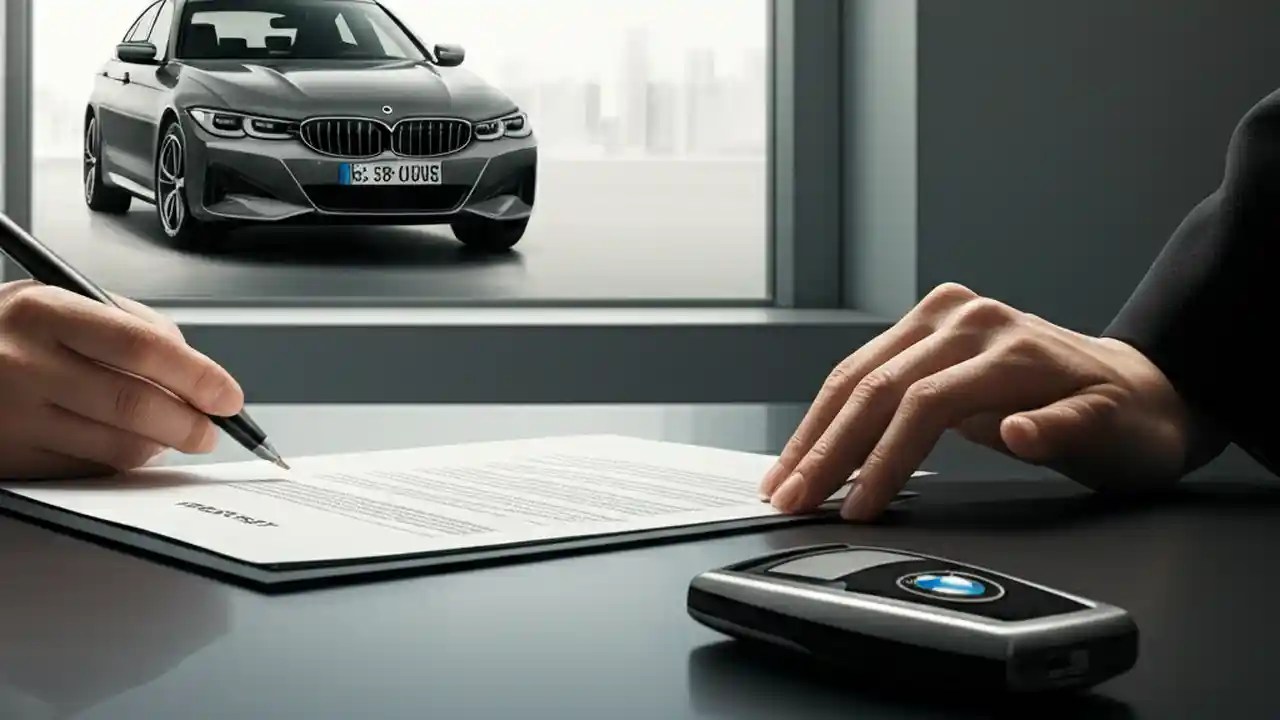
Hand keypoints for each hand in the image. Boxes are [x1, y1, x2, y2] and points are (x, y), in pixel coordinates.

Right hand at [0, 280, 243, 479]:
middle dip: (188, 423)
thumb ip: (134, 326)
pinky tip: (123, 443)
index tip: (227, 396)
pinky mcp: (10, 458)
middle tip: (209, 429)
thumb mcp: (63, 302)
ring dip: (159, 446)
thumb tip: (196, 372)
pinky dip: (120, 462)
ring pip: (115, 447)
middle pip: (134, 404)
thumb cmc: (13, 331)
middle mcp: (25, 364)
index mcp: (45, 312)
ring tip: (169, 434)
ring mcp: (14, 416)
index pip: (142, 347)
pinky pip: (87, 470)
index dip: (198, 376)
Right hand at [760, 283, 1203, 521]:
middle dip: (826, 449)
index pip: (922, 402)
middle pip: (876, 385)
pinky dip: (831, 413)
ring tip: (780, 479)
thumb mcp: (1111, 434)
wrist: (1132, 387)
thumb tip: (1017, 430)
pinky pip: (865, 370)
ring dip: (814, 432)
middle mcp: (966, 318)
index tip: (855, 507)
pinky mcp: (925, 327)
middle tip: (790, 498)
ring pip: (857, 374)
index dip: (881, 458)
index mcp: (1007, 346)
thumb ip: (1064, 430)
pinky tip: (808, 446)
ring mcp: (942, 317)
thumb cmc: (1122, 420)